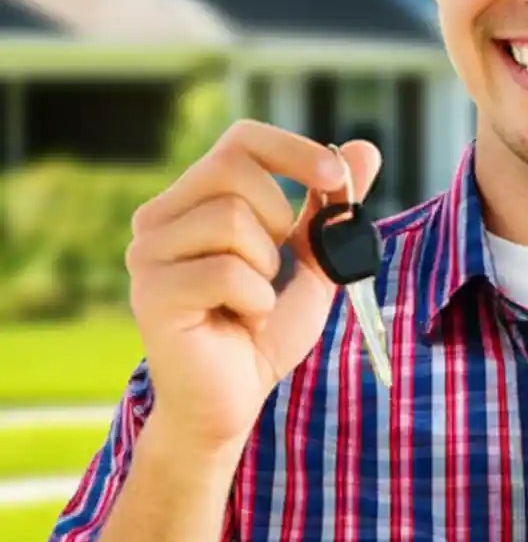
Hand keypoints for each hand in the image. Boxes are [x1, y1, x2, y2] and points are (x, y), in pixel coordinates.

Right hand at [125, 119, 380, 454]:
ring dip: (266, 266)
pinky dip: (255, 299)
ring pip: (230, 218)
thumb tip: (364, 149)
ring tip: (253, 299)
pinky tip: (242, 320)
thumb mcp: (313, 259)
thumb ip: (332, 206)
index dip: (293, 150)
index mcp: (194, 200)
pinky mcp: (152, 294)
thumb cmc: (265, 328)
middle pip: (232, 167)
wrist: (233, 400)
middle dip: (280, 214)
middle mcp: (159, 218)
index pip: (241, 141)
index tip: (336, 177)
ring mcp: (149, 255)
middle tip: (276, 264)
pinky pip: (225, 271)